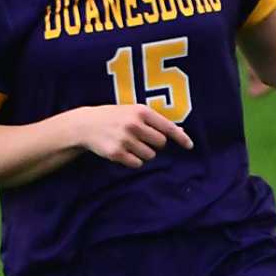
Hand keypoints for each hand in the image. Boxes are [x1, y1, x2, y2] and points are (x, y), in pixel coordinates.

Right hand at [71, 103, 194, 167]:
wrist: (85, 125)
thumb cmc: (114, 117)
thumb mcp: (134, 112)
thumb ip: (156, 122)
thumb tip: (181, 131)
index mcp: (141, 112)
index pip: (168, 127)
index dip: (181, 138)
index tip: (189, 146)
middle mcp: (134, 125)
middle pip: (160, 144)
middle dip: (154, 144)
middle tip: (142, 140)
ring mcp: (125, 139)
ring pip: (149, 155)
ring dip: (143, 153)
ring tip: (130, 145)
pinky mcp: (116, 153)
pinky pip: (137, 163)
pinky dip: (133, 161)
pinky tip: (124, 153)